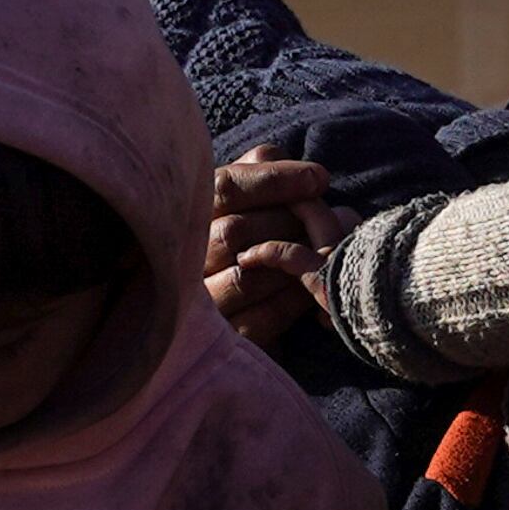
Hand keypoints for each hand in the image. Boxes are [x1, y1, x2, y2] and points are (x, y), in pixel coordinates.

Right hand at [205, 151, 345, 346]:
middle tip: (326, 225)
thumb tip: (311, 175)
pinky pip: (260, 316)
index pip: (224, 187)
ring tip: (324, 254)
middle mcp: (181, 257)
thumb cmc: (252, 240)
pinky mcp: (221, 337)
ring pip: (247, 276)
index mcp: (188, 213)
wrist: (237, 313)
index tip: (318, 179)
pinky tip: (311, 290)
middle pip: (235, 232)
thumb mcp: (249, 198)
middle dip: (289, 226)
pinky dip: (292, 300)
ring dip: (294, 264)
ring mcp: (197, 300)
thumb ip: (263, 171)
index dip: (272, 180)